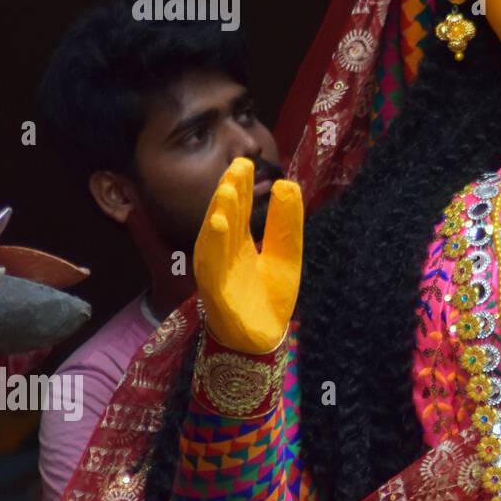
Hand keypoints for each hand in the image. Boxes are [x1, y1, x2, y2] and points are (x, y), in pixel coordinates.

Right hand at [193, 158, 302, 354]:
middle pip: (225, 218)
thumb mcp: (286, 254)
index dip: (240, 187)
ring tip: (227, 191)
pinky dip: (214, 245)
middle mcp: (223, 253)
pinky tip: (219, 226)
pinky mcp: (216, 292)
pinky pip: (212, 266)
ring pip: (214, 239)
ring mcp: (217, 272)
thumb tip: (288, 184)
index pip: (238, 209)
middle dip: (229, 193)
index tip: (245, 162)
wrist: (265, 337)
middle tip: (238, 166)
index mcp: (239, 243)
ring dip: (219, 214)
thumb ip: (286, 223)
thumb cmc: (269, 296)